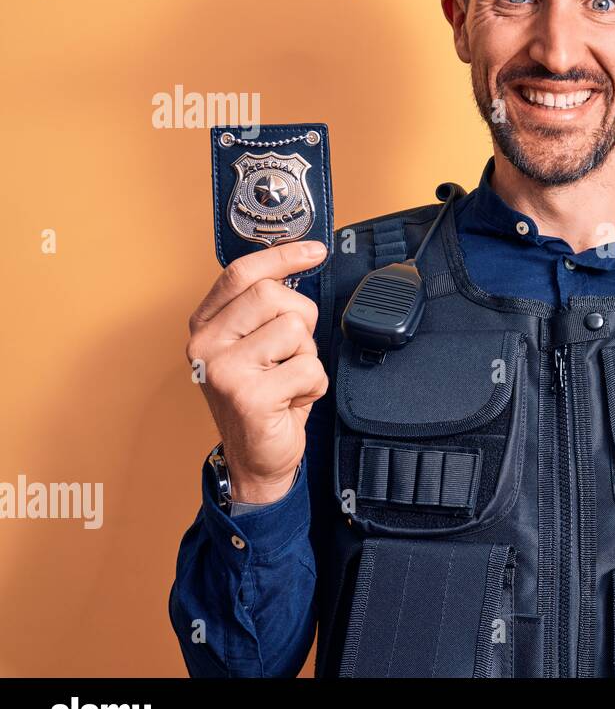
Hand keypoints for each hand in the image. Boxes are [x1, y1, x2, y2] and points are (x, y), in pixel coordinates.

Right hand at [185, 241, 328, 502]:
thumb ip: (265, 309)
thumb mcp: (256, 345)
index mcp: (206, 324)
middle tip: (292, 350)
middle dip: (301, 318)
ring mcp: (222, 369)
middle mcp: (205, 343)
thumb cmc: (263, 397)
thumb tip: (301, 261)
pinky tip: (291, 400)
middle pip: (273, 295)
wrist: (256, 459)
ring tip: (288, 378)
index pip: (241, 273)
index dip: (282, 256)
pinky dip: (313, 385)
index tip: (316, 250)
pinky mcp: (247, 395)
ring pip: (295, 329)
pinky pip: (308, 367)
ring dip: (307, 356)